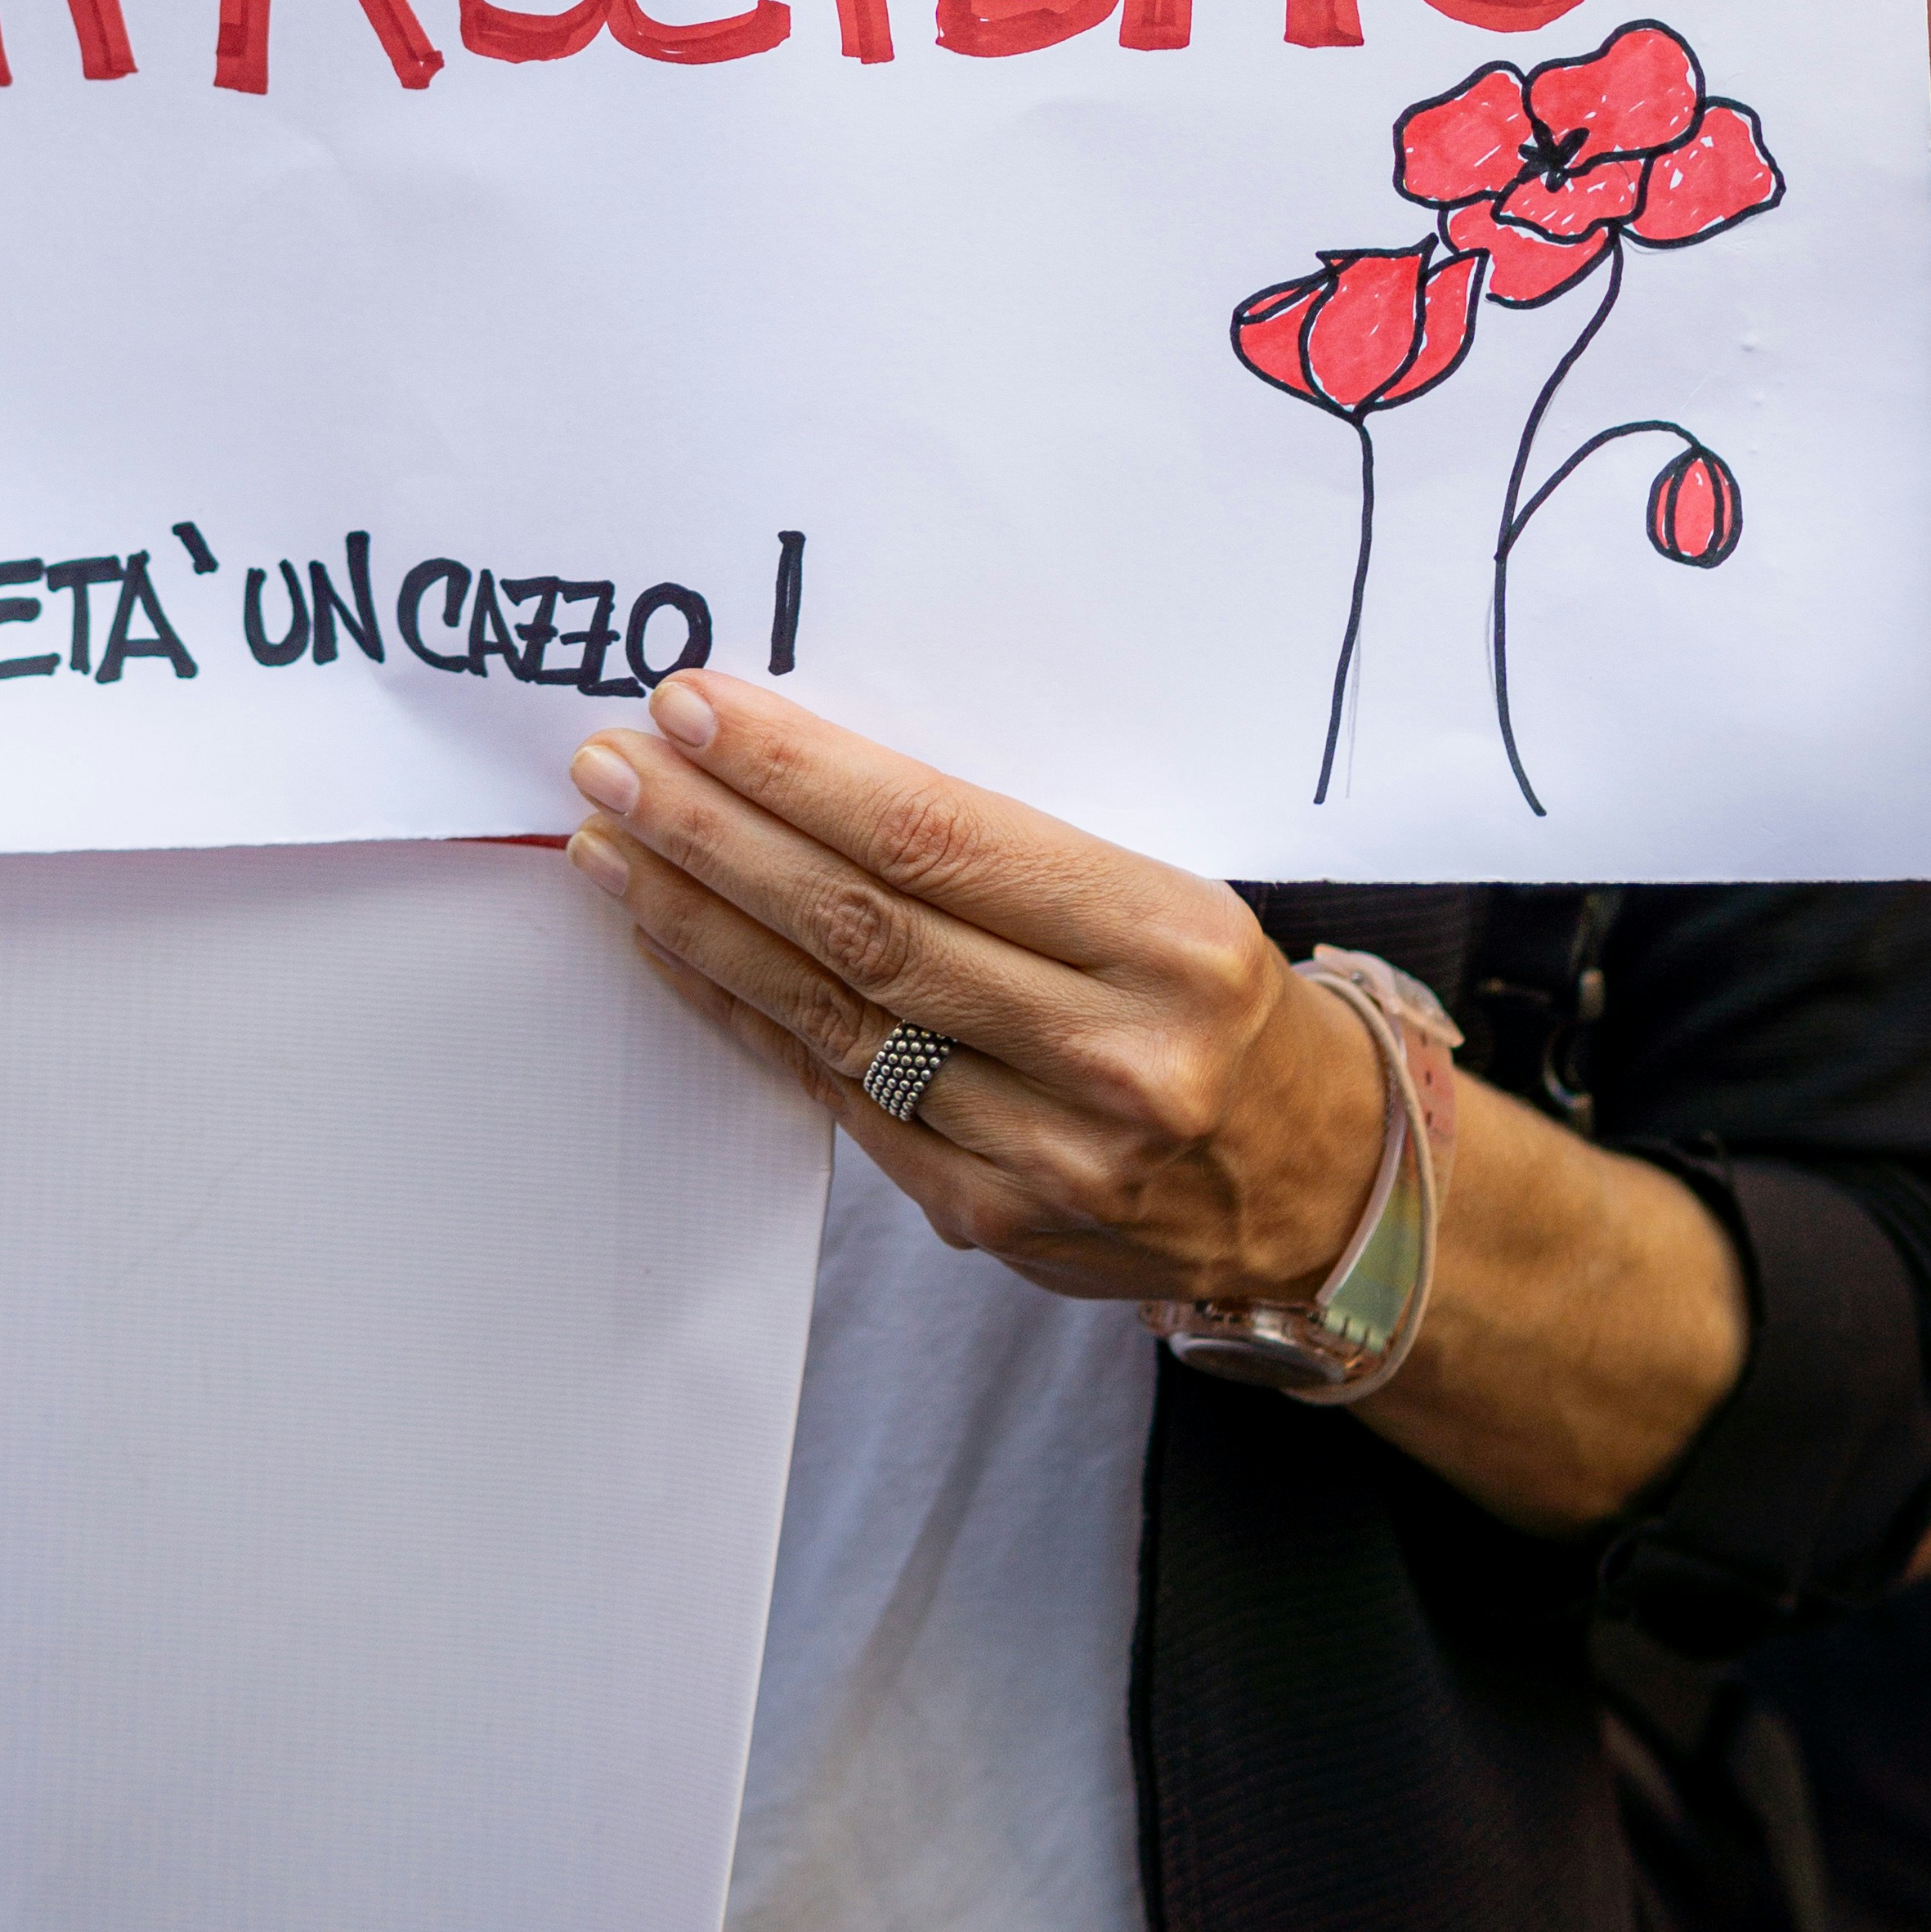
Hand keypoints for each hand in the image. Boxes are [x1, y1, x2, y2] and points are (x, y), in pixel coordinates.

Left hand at [567, 664, 1382, 1305]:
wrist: (1320, 1183)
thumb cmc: (1222, 998)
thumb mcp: (1165, 890)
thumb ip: (1010, 851)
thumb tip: (812, 769)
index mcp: (1169, 940)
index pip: (941, 841)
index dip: (802, 776)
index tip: (697, 711)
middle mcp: (1115, 1057)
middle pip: (867, 928)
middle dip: (718, 837)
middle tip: (615, 766)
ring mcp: (1048, 1157)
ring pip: (834, 1017)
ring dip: (701, 923)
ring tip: (610, 848)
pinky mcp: (991, 1220)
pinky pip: (838, 1096)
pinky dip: (743, 1014)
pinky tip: (676, 947)